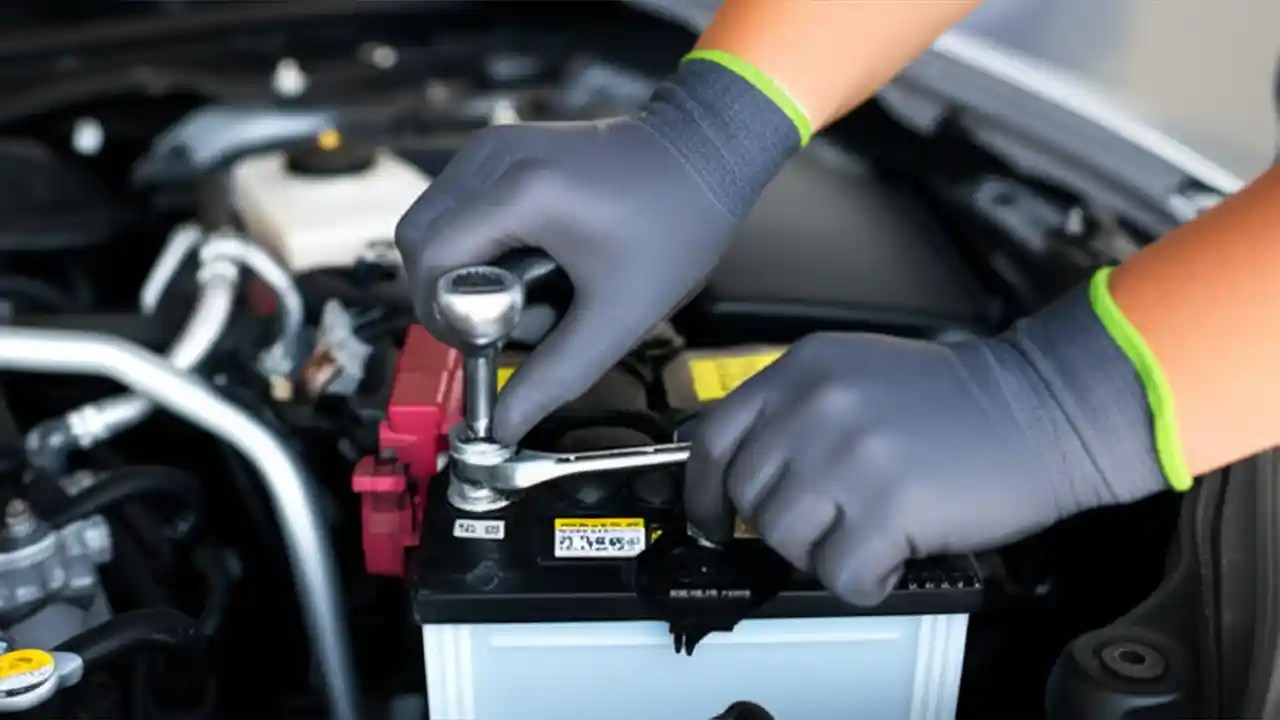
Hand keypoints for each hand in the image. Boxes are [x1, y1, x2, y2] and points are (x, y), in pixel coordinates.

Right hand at [395, 59, 799, 444]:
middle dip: (444, 295)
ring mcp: (492, 147)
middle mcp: (493, 159)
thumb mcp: (618, 316)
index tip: (488, 341)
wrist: (703, 156)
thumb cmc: (673, 227)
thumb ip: (555, 375)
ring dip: (456, 270)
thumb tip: (502, 428)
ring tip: (520, 293)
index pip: (431, 261)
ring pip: (428, 223)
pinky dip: (469, 244)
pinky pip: (452, 206)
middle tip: (501, 325)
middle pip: (416, 240)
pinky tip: (521, 264)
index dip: (445, 315)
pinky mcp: (498, 148)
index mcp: (521, 193)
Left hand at [684, 286, 1169, 605]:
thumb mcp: (856, 375)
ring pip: (784, 539)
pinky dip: (865, 581)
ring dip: (822, 553)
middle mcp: (815, 406)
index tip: (712, 520)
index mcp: (802, 370)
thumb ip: (794, 411)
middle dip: (782, 526)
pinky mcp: (887, 505)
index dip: (704, 491)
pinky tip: (894, 555)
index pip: (714, 438)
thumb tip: (743, 475)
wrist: (1042, 407)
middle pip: (748, 497)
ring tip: (867, 534)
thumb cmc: (957, 401)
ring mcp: (849, 455)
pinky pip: (839, 574)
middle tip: (828, 526)